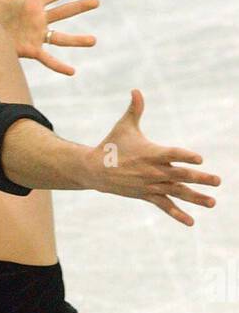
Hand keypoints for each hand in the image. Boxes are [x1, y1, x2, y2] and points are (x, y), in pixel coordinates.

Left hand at [0, 0, 97, 75]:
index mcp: (33, 4)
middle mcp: (38, 19)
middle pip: (64, 12)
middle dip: (80, 7)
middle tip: (97, 2)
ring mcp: (36, 36)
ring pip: (61, 38)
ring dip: (77, 40)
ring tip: (93, 41)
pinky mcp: (30, 50)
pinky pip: (48, 59)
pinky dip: (59, 66)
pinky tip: (72, 72)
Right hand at [87, 90, 219, 225]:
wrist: (94, 170)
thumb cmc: (111, 145)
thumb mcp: (124, 126)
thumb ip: (134, 109)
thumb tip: (136, 90)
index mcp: (151, 153)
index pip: (172, 154)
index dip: (186, 156)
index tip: (199, 159)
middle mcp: (153, 171)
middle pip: (180, 176)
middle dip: (200, 179)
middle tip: (218, 181)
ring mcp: (150, 185)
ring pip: (177, 193)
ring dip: (195, 198)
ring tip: (212, 202)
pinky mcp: (146, 195)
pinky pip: (165, 206)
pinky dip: (178, 214)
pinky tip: (191, 222)